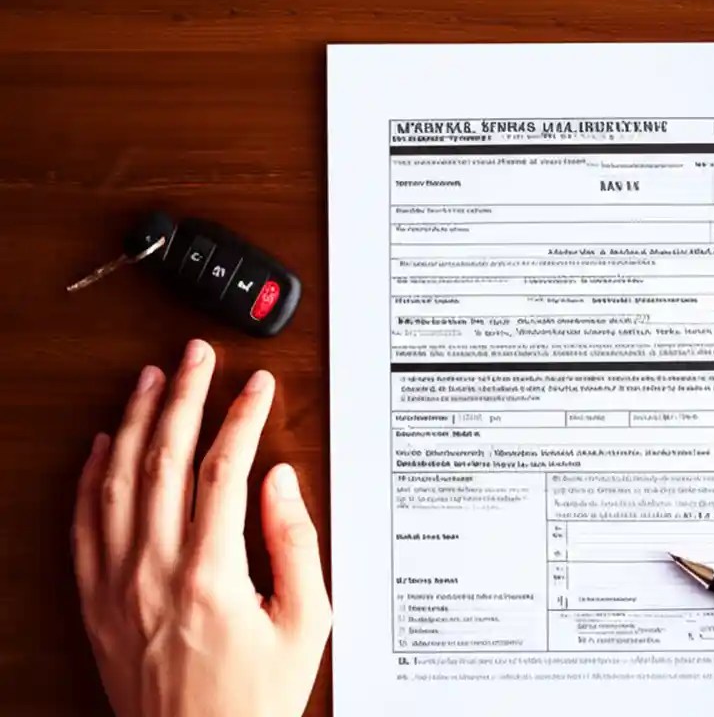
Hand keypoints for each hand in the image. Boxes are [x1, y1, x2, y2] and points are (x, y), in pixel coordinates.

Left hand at [72, 339, 330, 716]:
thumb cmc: (253, 698)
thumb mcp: (305, 625)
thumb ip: (296, 545)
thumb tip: (281, 483)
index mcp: (211, 575)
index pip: (224, 470)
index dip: (242, 417)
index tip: (257, 386)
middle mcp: (153, 571)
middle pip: (164, 460)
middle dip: (183, 397)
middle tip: (197, 355)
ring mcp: (115, 584)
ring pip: (116, 481)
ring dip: (133, 422)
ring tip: (150, 379)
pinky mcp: (94, 600)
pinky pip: (83, 524)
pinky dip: (90, 477)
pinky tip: (103, 444)